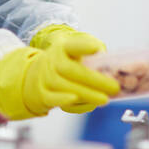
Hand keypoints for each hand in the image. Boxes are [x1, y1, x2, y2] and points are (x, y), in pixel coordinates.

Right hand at [0, 33, 120, 120]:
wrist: (35, 75)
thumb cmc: (64, 63)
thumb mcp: (74, 51)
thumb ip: (92, 52)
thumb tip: (109, 61)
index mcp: (62, 47)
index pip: (73, 45)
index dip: (84, 46)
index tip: (96, 49)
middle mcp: (52, 61)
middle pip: (71, 70)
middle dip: (94, 80)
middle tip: (114, 87)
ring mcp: (46, 78)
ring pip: (66, 87)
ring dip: (87, 94)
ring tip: (105, 99)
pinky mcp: (43, 94)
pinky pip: (56, 100)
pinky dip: (69, 102)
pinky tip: (83, 103)